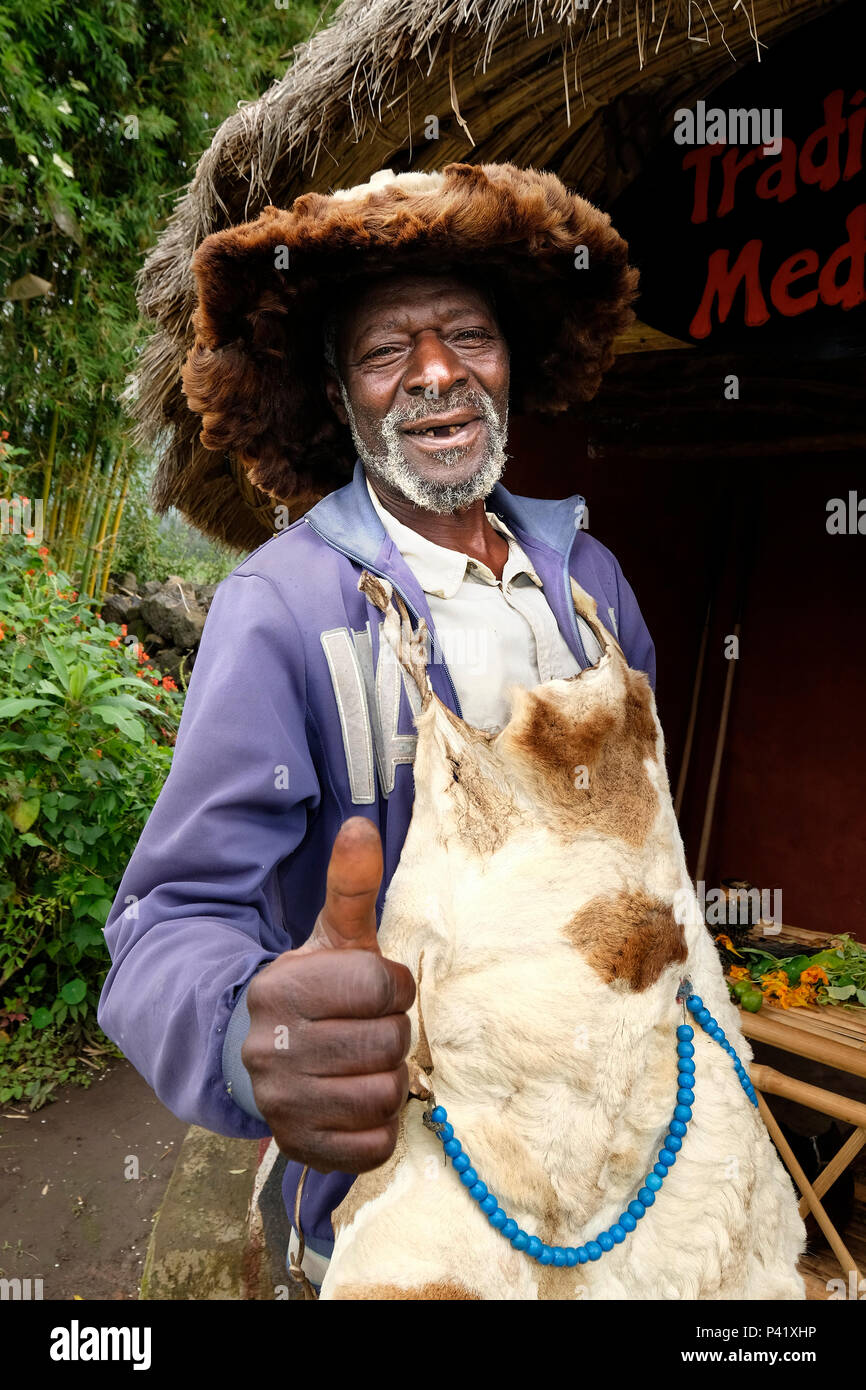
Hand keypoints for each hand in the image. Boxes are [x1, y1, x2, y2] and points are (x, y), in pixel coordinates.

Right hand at [242, 817, 414, 1172]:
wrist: (258, 1052)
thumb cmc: (314, 989)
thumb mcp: (332, 937)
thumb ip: (351, 886)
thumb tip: (361, 825)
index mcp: (283, 989)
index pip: (382, 987)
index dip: (395, 987)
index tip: (381, 989)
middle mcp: (273, 1049)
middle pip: (388, 1043)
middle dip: (392, 1033)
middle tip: (371, 1028)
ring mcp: (282, 1103)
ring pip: (384, 1094)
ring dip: (388, 1079)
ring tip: (364, 1062)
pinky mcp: (298, 1146)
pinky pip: (373, 1145)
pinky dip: (378, 1126)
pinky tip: (358, 1100)